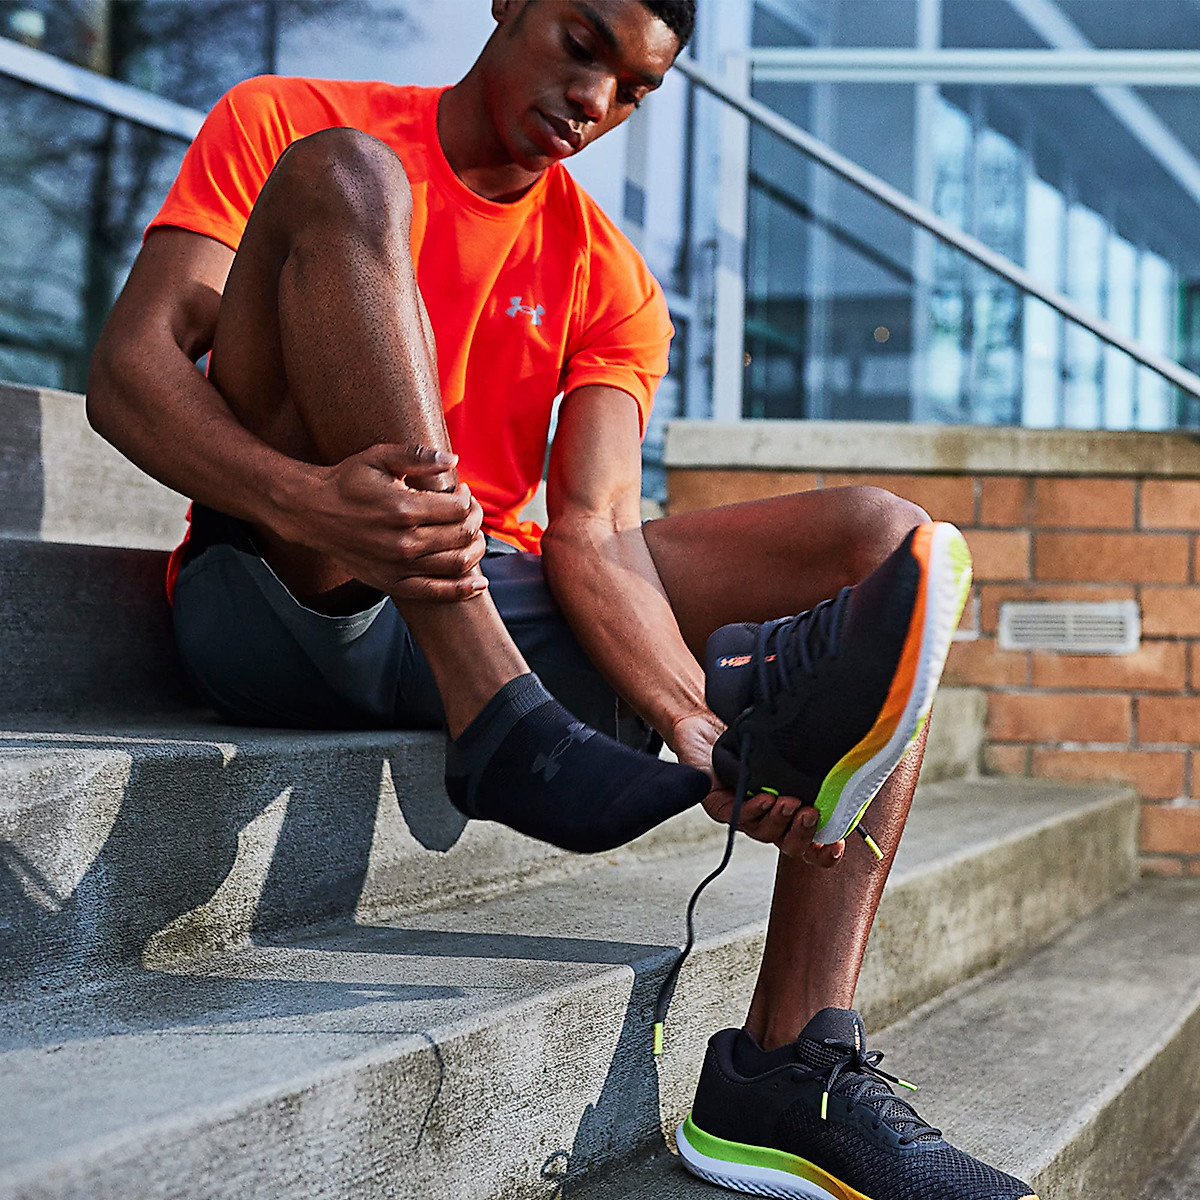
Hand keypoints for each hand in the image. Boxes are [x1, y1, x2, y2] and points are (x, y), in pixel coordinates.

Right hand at [287, 443, 488, 601]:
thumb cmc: (348, 481)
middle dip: (475, 519)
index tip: (462, 490)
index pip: (458, 508)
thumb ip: (418, 456)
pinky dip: (462, 589)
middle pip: (462, 535)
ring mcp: (399, 566)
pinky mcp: (392, 583)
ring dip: (475, 548)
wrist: (312, 512)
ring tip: (472, 535)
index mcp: (404, 509)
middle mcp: (404, 541)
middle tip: (470, 510)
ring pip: (456, 562)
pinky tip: (478, 582)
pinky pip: (436, 592)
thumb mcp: (379, 457)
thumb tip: (453, 460)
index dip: (468, 498)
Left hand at [669, 711, 845, 867]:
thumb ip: (819, 760)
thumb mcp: (793, 748)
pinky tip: (766, 798)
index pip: (810, 844)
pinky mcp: (717, 805)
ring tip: (790, 802)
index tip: (838, 845)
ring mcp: (743, 813)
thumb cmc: (754, 734)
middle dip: (804, 834)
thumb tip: (861, 756)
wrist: (708, 718)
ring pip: (764, 832)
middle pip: (790, 844)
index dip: (824, 853)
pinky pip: (737, 815)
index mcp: (789, 812)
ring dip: (780, 820)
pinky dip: (754, 809)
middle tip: (812, 814)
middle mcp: (768, 817)